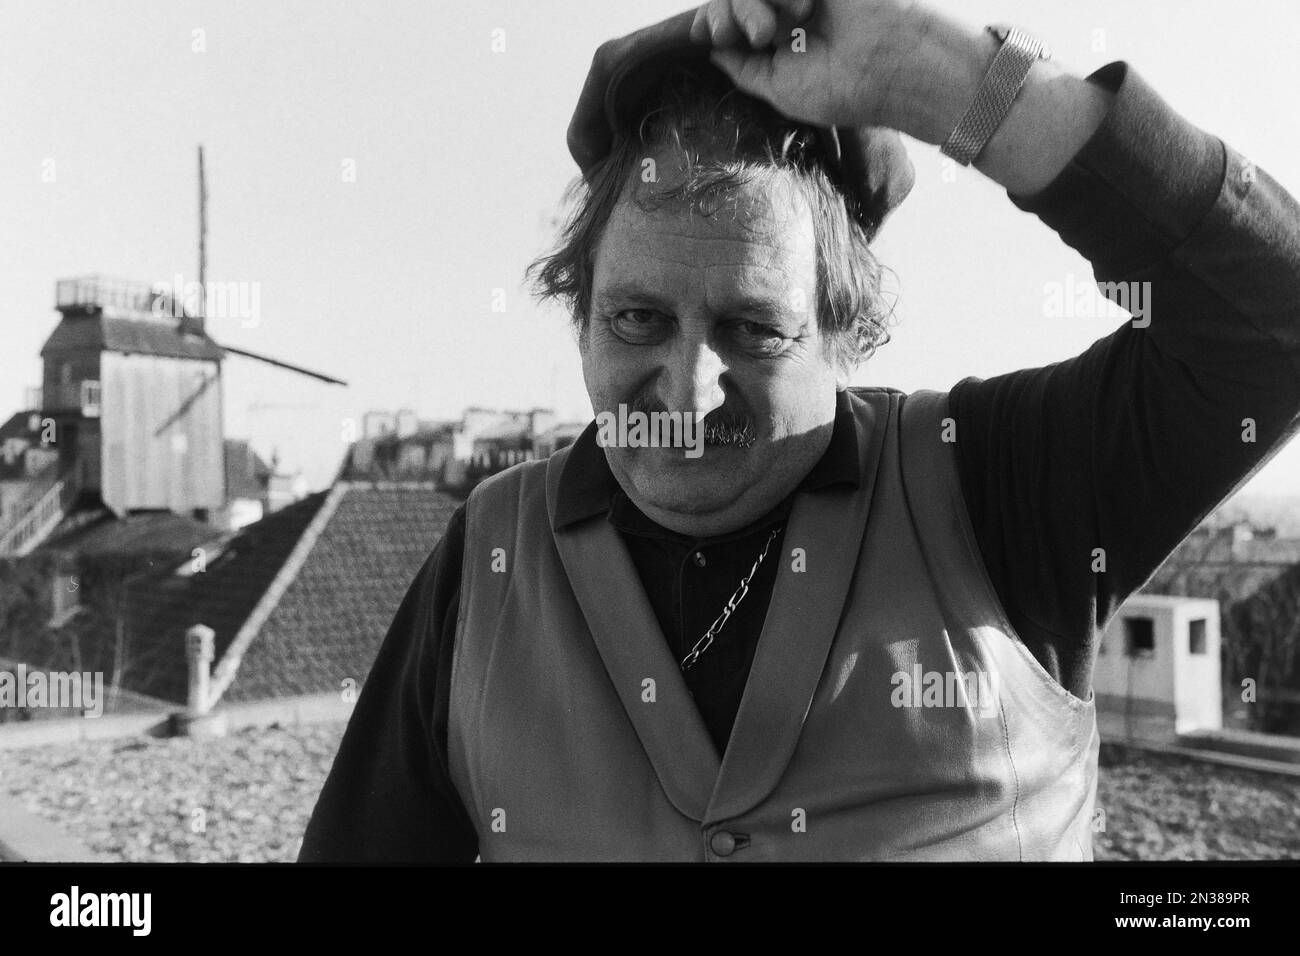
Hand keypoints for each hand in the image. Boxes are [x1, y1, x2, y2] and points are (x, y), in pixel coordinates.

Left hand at [690, 0, 987, 142]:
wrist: (890, 65)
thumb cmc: (840, 89)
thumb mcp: (779, 88)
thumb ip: (744, 69)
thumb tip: (712, 51)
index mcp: (778, 43)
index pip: (732, 22)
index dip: (715, 22)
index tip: (715, 34)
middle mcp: (788, 14)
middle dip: (731, 13)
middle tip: (758, 35)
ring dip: (752, 4)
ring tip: (775, 29)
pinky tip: (802, 8)